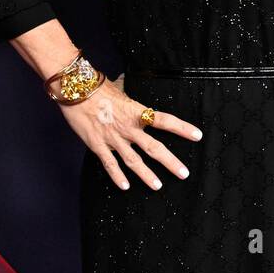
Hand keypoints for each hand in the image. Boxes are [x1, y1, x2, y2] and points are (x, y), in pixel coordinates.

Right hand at [57, 70, 202, 190]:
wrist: (75, 91)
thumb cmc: (98, 87)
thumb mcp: (121, 89)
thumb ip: (130, 96)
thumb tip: (132, 85)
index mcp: (137, 112)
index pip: (165, 120)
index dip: (182, 128)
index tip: (197, 135)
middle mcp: (128, 128)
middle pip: (154, 147)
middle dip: (170, 162)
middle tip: (184, 173)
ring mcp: (113, 138)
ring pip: (134, 161)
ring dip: (147, 175)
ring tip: (158, 186)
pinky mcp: (97, 145)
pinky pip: (110, 164)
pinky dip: (117, 177)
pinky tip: (126, 187)